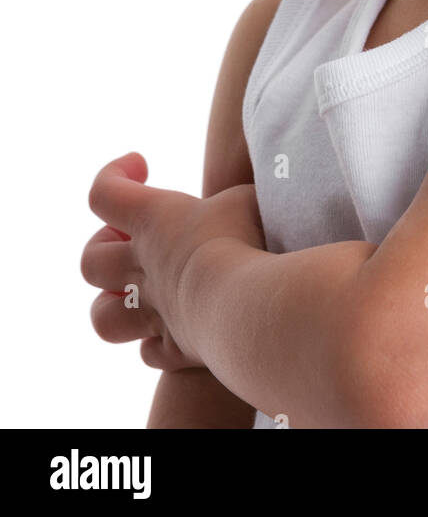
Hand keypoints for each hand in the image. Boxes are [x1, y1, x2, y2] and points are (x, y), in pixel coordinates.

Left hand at [81, 152, 265, 372]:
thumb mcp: (247, 200)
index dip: (114, 175)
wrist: (248, 308)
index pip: (105, 192)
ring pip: (104, 316)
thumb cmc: (247, 241)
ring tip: (138, 295)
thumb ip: (236, 200)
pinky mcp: (175, 351)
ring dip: (115, 305)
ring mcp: (155, 313)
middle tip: (132, 238)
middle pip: (91, 260)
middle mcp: (144, 268)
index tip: (140, 164)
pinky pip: (151, 352)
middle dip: (104, 247)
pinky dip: (157, 342)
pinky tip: (178, 330)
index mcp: (154, 220)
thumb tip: (246, 202)